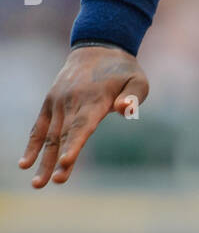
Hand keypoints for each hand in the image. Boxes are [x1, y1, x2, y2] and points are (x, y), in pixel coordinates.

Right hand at [19, 45, 148, 187]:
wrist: (96, 48)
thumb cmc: (123, 69)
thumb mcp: (138, 79)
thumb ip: (133, 96)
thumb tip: (123, 108)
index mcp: (95, 99)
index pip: (83, 125)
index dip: (74, 145)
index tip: (66, 162)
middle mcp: (72, 102)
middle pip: (65, 135)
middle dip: (59, 160)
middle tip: (56, 182)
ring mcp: (58, 102)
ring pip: (50, 135)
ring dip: (43, 160)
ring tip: (38, 184)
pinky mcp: (50, 103)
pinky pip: (39, 127)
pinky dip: (32, 145)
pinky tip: (25, 164)